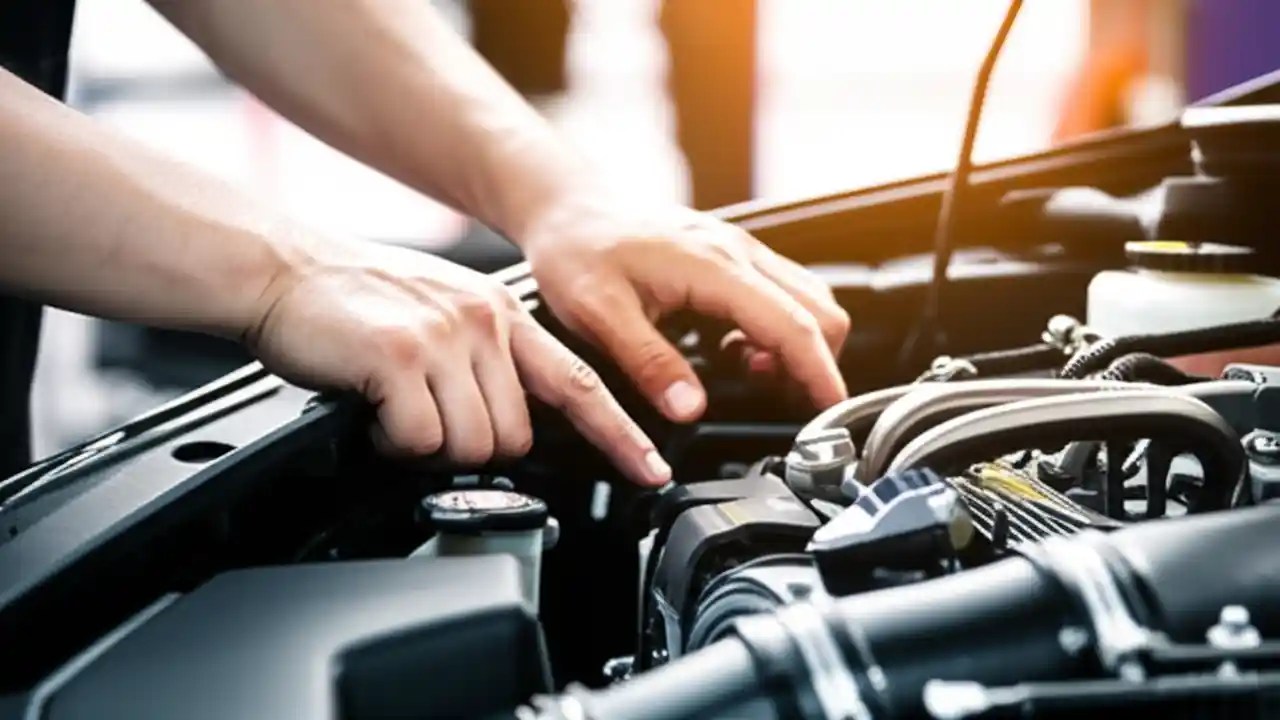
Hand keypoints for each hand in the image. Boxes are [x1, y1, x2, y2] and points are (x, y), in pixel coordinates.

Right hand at [244, 239, 671, 485]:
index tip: (651, 468)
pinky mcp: (400, 356)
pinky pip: (420, 441)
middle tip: (430, 422)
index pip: (579, 382)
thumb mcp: (445, 313)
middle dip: (475, 448)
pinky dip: (394, 443)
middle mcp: (484, 323)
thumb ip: (487, 359)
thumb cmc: (359, 301)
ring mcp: (444, 338)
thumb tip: (507, 422)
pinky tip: (375, 413)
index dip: (620, 432)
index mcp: (503, 315)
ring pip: (473, 444)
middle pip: (516, 436)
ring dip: (432, 447)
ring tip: (398, 411)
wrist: (286, 268)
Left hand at [520, 198, 849, 421]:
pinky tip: (734, 349)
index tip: (830, 413)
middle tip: (784, 404)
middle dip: (815, 364)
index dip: (818, 374)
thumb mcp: (598, 314)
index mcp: (714, 266)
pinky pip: (781, 292)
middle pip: (819, 311)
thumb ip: (648, 363)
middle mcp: (738, 252)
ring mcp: (739, 249)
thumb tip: (690, 409)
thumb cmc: (576, 249)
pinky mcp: (731, 253)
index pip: (793, 326)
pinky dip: (777, 330)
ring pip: (807, 299)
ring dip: (795, 346)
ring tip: (749, 375)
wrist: (567, 205)